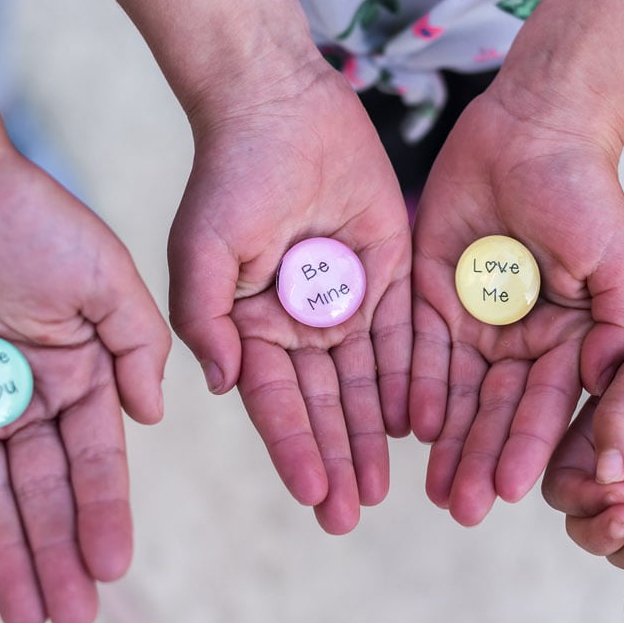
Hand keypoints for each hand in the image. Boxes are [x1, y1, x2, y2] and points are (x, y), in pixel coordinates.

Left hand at [0, 147, 170, 622]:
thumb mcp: (103, 274)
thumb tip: (150, 419)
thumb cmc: (24, 213)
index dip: (103, 517)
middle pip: (40, 496)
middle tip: (69, 617)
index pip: (93, 463)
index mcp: (76, 375)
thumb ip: (138, 345)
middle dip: (55, 557)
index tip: (113, 568)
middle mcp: (21, 400)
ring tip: (24, 614)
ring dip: (5, 557)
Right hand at [168, 61, 411, 534]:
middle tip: (350, 516)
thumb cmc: (229, 177)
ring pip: (366, 385)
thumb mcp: (201, 252)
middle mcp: (298, 327)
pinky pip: (406, 340)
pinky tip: (422, 427)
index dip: (293, 450)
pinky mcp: (388, 278)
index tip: (312, 496)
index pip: (273, 404)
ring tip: (384, 490)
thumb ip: (205, 321)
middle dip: (336, 461)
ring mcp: (345, 304)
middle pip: (322, 407)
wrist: (281, 106)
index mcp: (249, 328)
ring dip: (374, 438)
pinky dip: (413, 383)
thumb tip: (221, 386)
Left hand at [410, 90, 623, 524]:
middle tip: (462, 509)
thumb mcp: (619, 264)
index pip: (546, 407)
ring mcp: (472, 323)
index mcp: (567, 344)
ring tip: (436, 492)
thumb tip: (610, 389)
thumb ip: (620, 329)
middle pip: (495, 413)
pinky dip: (413, 388)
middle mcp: (517, 343)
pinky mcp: (428, 296)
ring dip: (446, 444)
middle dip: (480, 461)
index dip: (531, 448)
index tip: (517, 492)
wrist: (533, 130)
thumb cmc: (587, 194)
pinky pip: (416, 352)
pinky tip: (409, 427)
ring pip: (455, 395)